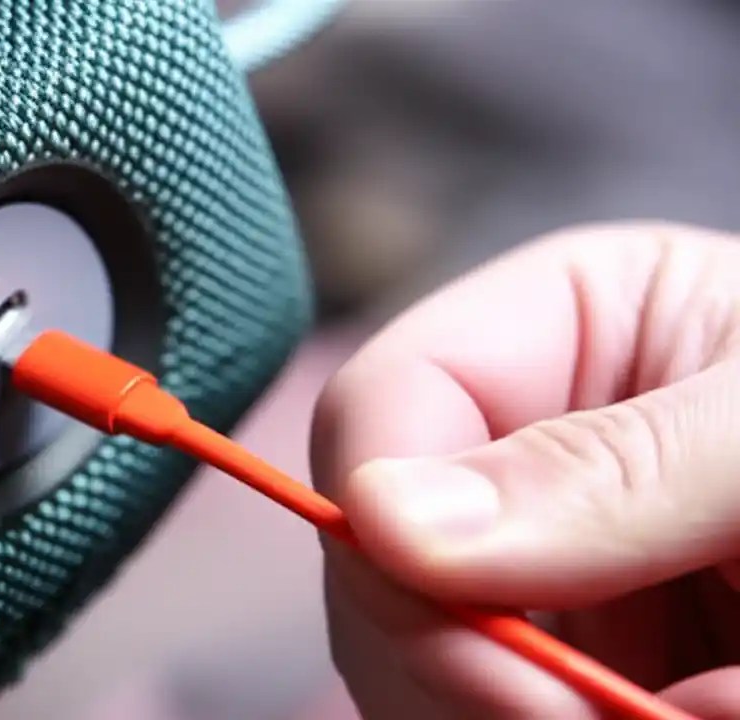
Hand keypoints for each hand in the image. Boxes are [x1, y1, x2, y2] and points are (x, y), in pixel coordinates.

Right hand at [311, 222, 739, 718]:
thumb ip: (613, 468)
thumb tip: (385, 520)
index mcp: (555, 334)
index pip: (379, 409)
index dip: (388, 529)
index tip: (481, 647)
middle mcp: (518, 454)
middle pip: (373, 562)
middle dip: (464, 657)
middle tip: (593, 716)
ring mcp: (536, 574)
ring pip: (411, 667)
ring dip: (510, 714)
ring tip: (689, 711)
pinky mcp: (564, 667)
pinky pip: (471, 716)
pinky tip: (667, 717)